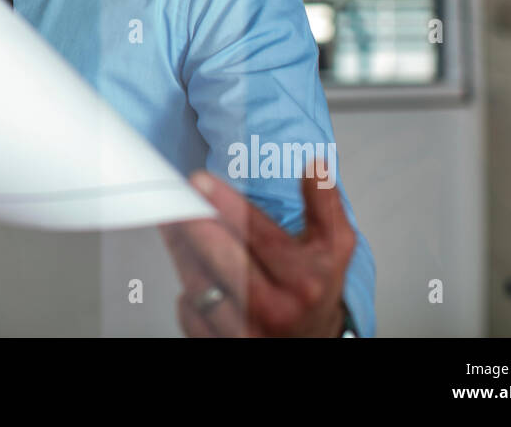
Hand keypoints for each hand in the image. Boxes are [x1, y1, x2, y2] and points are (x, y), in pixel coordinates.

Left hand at [159, 163, 354, 336]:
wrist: (313, 342)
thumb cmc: (316, 290)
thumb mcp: (334, 247)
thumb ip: (324, 204)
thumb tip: (314, 165)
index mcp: (302, 280)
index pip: (259, 235)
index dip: (226, 205)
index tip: (200, 181)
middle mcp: (274, 310)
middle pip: (221, 260)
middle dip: (194, 225)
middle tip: (176, 198)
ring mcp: (246, 332)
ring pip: (199, 284)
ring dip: (183, 250)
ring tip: (176, 223)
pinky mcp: (220, 345)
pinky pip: (190, 312)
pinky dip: (187, 288)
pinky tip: (190, 266)